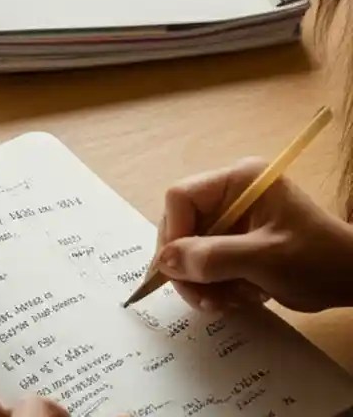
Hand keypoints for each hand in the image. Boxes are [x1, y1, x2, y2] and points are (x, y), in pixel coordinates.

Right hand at [156, 157, 352, 312]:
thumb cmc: (318, 261)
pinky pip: (207, 262)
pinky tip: (240, 297)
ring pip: (191, 249)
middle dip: (190, 267)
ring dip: (204, 282)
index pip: (181, 198)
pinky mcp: (238, 240)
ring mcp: (234, 218)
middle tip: (203, 300)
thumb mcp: (265, 260)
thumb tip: (164, 262)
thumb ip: (212, 258)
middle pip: (182, 226)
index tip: (181, 271)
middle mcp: (231, 193)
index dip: (174, 234)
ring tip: (229, 302)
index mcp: (239, 180)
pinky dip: (216, 285)